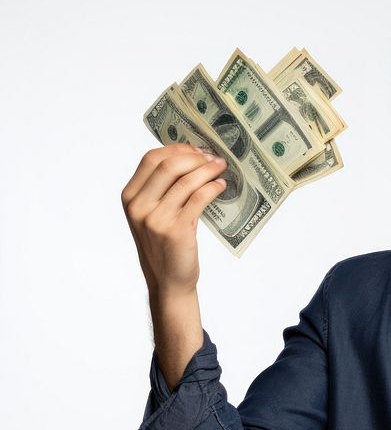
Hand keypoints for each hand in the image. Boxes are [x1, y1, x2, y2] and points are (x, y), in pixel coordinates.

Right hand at [121, 143, 228, 295]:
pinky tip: (221, 186)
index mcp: (129, 197)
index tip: (197, 150)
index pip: (151, 159)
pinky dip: (213, 187)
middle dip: (195, 157)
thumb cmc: (163, 244)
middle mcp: (139, 206)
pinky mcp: (177, 230)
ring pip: (187, 180)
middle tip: (214, 159)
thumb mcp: (151, 214)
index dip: (177, 149)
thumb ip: (160, 189)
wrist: (168, 280)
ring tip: (221, 168)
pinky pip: (199, 198)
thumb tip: (190, 157)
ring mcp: (156, 218)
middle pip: (169, 165)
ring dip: (208, 170)